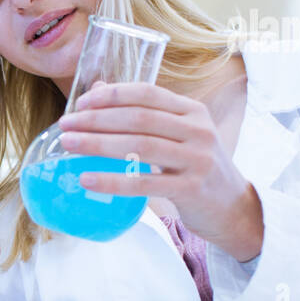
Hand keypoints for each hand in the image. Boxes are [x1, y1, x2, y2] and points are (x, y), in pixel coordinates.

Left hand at [57, 82, 263, 259]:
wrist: (234, 208)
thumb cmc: (196, 168)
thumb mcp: (179, 135)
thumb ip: (144, 114)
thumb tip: (96, 91)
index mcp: (192, 111)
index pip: (147, 93)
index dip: (111, 95)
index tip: (80, 103)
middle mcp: (198, 130)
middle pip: (139, 118)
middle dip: (96, 119)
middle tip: (65, 125)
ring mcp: (196, 159)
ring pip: (139, 146)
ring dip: (98, 144)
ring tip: (68, 146)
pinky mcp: (191, 189)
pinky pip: (143, 182)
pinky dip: (112, 181)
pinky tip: (87, 179)